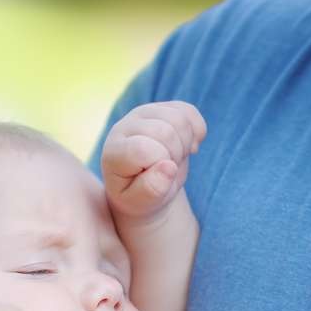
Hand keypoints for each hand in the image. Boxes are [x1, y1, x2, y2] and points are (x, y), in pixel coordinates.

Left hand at [99, 101, 206, 222]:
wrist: (142, 185)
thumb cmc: (139, 196)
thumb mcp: (141, 202)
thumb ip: (151, 189)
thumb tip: (168, 167)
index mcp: (114, 152)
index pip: (143, 148)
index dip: (162, 166)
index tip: (159, 178)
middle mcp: (124, 127)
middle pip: (166, 131)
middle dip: (175, 155)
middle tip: (168, 169)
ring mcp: (142, 113)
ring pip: (179, 118)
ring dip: (186, 143)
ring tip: (175, 158)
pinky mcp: (161, 108)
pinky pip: (188, 111)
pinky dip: (196, 131)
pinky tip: (187, 146)